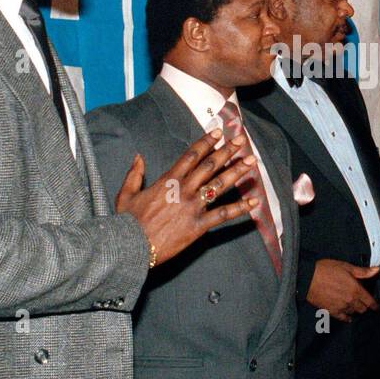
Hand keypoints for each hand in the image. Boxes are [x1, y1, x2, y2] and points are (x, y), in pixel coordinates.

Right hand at [115, 129, 257, 266]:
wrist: (131, 246)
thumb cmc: (127, 222)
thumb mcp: (126, 194)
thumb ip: (134, 174)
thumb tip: (138, 157)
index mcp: (168, 180)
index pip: (192, 155)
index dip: (206, 142)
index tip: (218, 132)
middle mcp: (184, 189)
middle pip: (210, 165)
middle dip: (227, 151)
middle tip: (241, 140)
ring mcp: (193, 206)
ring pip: (220, 185)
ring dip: (237, 171)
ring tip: (252, 162)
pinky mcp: (198, 225)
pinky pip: (223, 215)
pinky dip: (239, 208)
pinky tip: (254, 202)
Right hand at [306, 259, 379, 322]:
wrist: (308, 278)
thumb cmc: (326, 270)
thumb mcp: (346, 267)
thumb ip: (362, 272)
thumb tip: (376, 270)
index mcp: (355, 289)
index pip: (369, 301)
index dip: (374, 305)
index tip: (376, 307)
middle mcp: (350, 300)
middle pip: (362, 309)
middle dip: (364, 306)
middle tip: (363, 303)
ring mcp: (341, 307)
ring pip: (353, 313)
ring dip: (355, 310)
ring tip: (354, 306)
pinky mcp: (332, 311)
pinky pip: (343, 318)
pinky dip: (347, 318)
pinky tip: (348, 316)